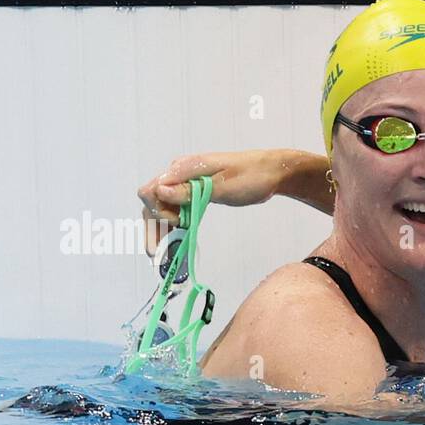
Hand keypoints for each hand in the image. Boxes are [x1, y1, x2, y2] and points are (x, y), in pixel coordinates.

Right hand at [137, 150, 293, 253]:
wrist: (272, 171)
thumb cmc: (252, 177)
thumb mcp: (223, 186)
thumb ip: (191, 190)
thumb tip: (160, 191)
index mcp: (183, 169)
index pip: (152, 191)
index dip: (159, 212)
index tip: (178, 225)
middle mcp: (179, 173)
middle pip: (153, 201)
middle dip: (153, 227)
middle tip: (157, 255)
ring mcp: (186, 182)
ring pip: (163, 206)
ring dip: (161, 229)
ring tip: (163, 255)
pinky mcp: (195, 190)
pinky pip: (177, 207)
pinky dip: (174, 225)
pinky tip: (176, 242)